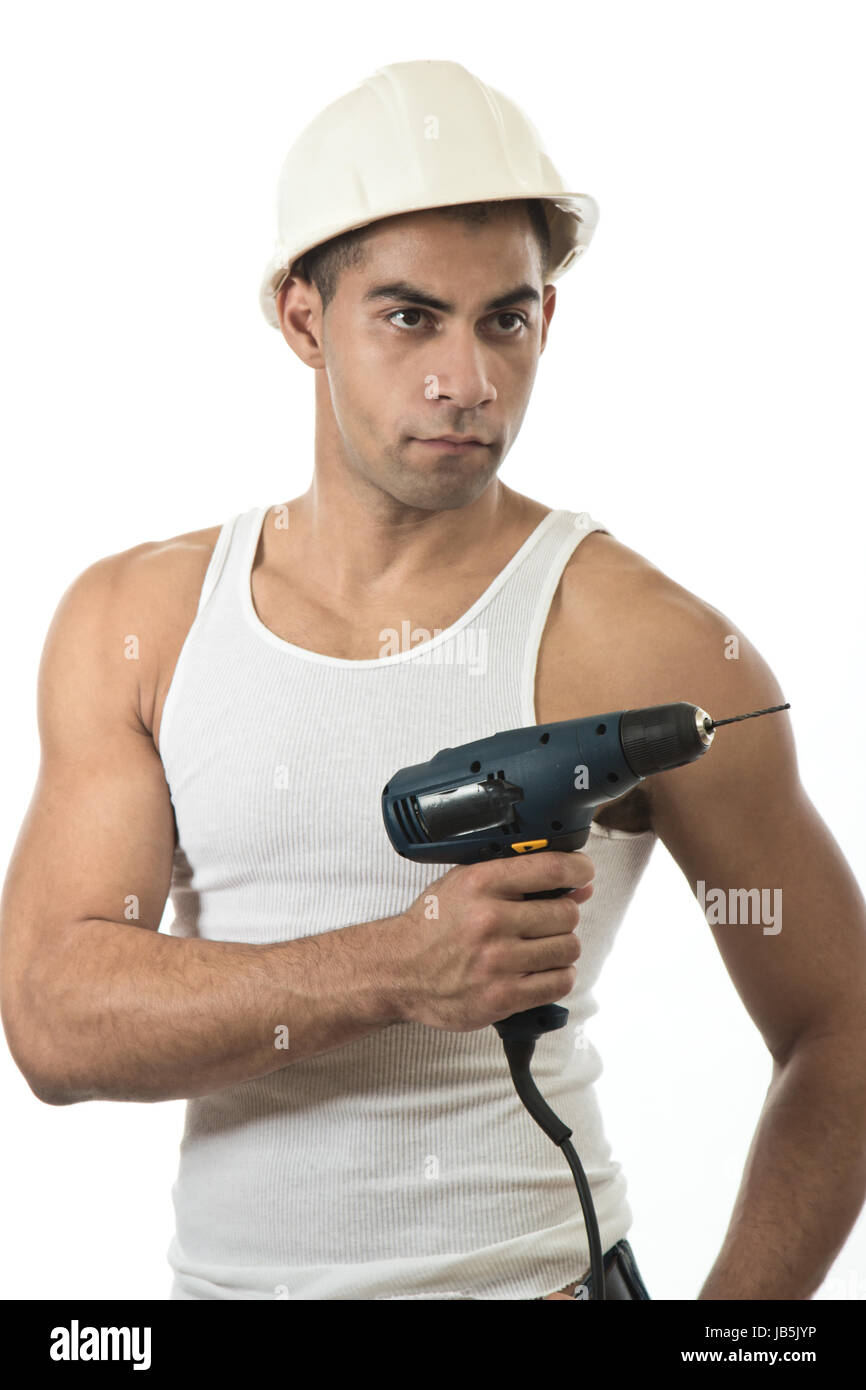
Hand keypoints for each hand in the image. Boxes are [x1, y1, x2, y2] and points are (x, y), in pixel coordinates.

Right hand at [385, 850, 593, 1031]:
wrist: (397, 971)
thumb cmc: (433, 926)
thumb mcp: (465, 884)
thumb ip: (518, 879)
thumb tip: (580, 884)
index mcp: (480, 883)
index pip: (551, 868)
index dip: (579, 868)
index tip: (582, 873)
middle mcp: (490, 920)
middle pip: (566, 912)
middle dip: (563, 915)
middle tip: (547, 920)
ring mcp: (497, 961)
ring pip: (567, 948)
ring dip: (561, 947)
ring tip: (540, 947)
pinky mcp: (501, 996)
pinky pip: (558, 983)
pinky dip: (557, 976)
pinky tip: (539, 970)